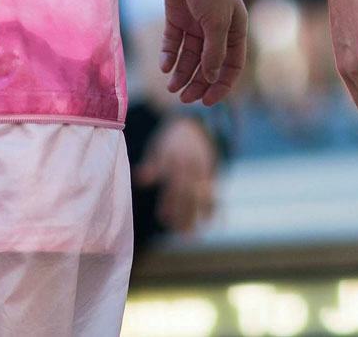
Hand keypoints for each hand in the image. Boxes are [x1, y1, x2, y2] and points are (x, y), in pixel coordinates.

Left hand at [136, 113, 220, 234]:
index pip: (171, 185)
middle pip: (187, 192)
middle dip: (184, 213)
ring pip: (202, 193)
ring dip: (200, 214)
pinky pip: (216, 189)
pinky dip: (217, 205)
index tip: (164, 220)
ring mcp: (204, 168)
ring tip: (195, 234)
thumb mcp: (159, 148)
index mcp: (174, 160)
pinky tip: (217, 222)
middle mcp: (190, 165)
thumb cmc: (171, 139)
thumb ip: (152, 165)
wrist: (195, 122)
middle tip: (181, 234)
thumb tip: (140, 180)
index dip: (168, 203)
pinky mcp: (214, 170)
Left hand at [159, 0, 246, 105]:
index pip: (232, 65)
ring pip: (190, 56)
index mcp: (235, 29)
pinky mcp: (177, 15)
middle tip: (184, 99)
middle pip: (209, 64)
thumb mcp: (216, 20)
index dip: (221, 85)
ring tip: (171, 88)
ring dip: (182, 73)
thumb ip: (214, 51)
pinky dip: (170, 55)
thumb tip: (210, 78)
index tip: (207, 102)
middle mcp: (217, 28)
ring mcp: (196, 22)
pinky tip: (165, 67)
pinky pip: (174, 42)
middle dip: (198, 83)